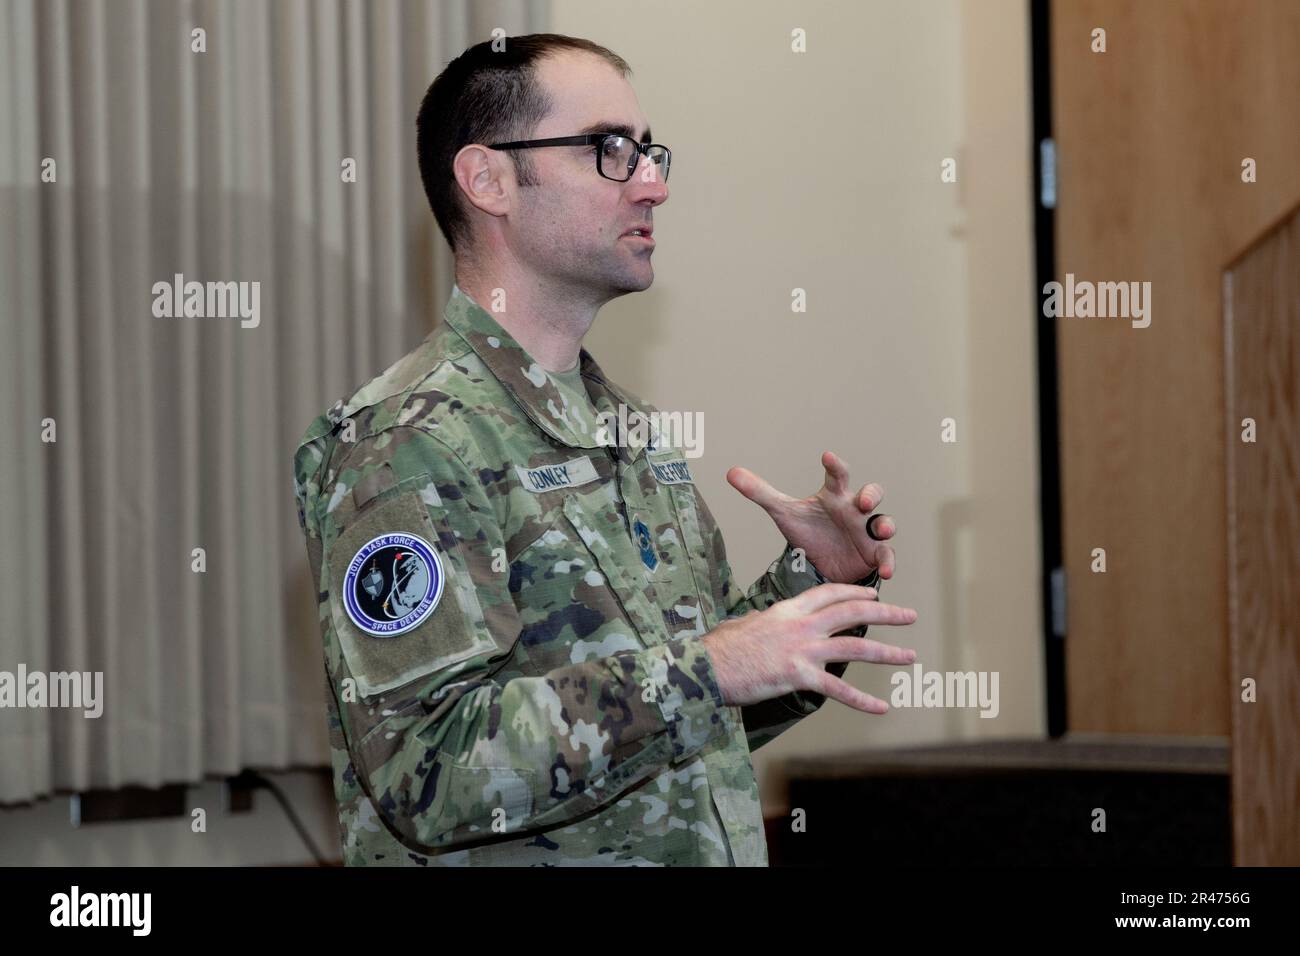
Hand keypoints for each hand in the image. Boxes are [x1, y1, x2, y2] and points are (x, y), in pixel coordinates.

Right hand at [701, 583, 917, 713]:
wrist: (707, 667)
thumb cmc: (720, 649)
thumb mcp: (744, 624)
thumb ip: (762, 621)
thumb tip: (761, 620)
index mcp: (787, 609)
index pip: (829, 594)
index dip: (855, 593)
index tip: (873, 596)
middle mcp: (800, 625)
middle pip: (852, 612)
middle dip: (885, 613)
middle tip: (909, 616)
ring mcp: (802, 649)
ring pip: (855, 646)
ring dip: (887, 651)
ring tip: (910, 656)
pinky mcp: (799, 676)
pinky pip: (839, 689)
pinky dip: (862, 701)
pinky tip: (882, 708)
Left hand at [726, 450, 895, 583]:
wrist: (819, 564)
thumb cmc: (808, 531)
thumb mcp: (783, 513)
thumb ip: (760, 493)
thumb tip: (730, 472)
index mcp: (834, 496)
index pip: (837, 475)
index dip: (834, 465)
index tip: (827, 457)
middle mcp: (855, 510)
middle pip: (871, 494)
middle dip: (870, 495)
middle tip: (863, 501)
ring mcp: (867, 531)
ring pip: (884, 522)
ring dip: (886, 525)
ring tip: (881, 530)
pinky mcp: (874, 554)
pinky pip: (886, 554)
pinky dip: (888, 561)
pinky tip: (886, 570)